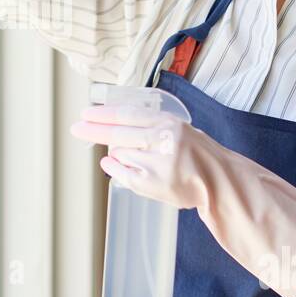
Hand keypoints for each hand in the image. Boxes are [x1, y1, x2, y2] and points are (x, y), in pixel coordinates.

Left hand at [69, 104, 218, 211]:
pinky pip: (122, 174)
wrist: (219, 181)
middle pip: (119, 133)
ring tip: (133, 157)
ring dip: (117, 154)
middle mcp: (164, 140)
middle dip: (93, 130)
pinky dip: (114, 169)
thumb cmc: (196, 154)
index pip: (129, 114)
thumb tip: (111, 124)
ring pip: (120, 154)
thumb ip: (149, 126)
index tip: (86, 113)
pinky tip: (112, 166)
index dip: (104, 113)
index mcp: (169, 123)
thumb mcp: (178, 129)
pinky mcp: (154, 183)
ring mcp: (159, 163)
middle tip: (76, 128)